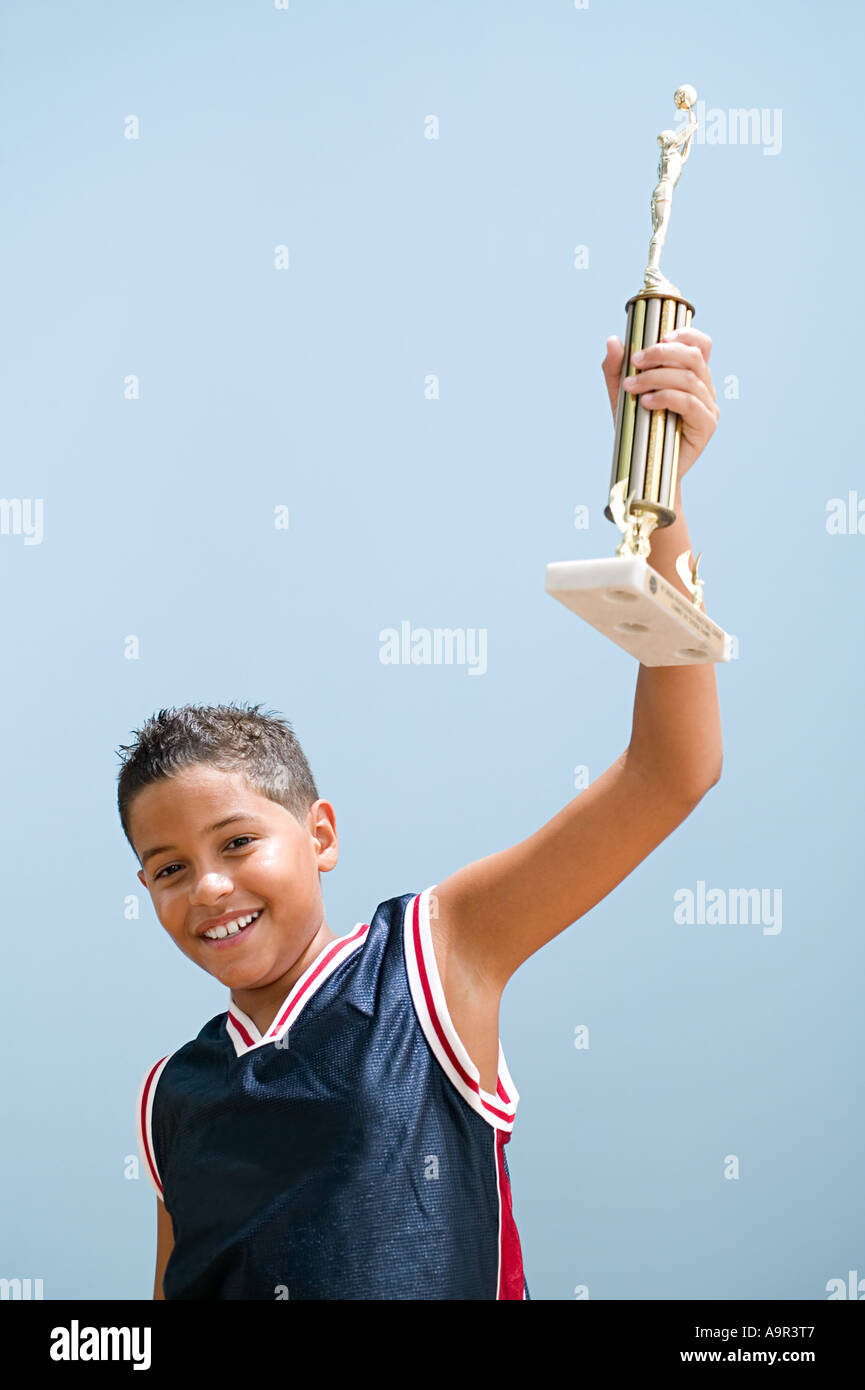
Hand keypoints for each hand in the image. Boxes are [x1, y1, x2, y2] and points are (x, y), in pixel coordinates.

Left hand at [601, 326, 718, 481]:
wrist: (643, 468)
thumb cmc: (637, 429)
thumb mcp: (621, 395)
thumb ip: (616, 369)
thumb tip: (613, 341)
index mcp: (691, 375)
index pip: (700, 345)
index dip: (686, 334)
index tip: (659, 337)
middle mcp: (705, 388)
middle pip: (693, 357)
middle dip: (661, 354)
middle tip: (635, 362)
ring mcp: (709, 407)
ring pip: (690, 379)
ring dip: (657, 377)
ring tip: (632, 386)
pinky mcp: (706, 426)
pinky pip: (690, 403)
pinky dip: (667, 397)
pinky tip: (647, 402)